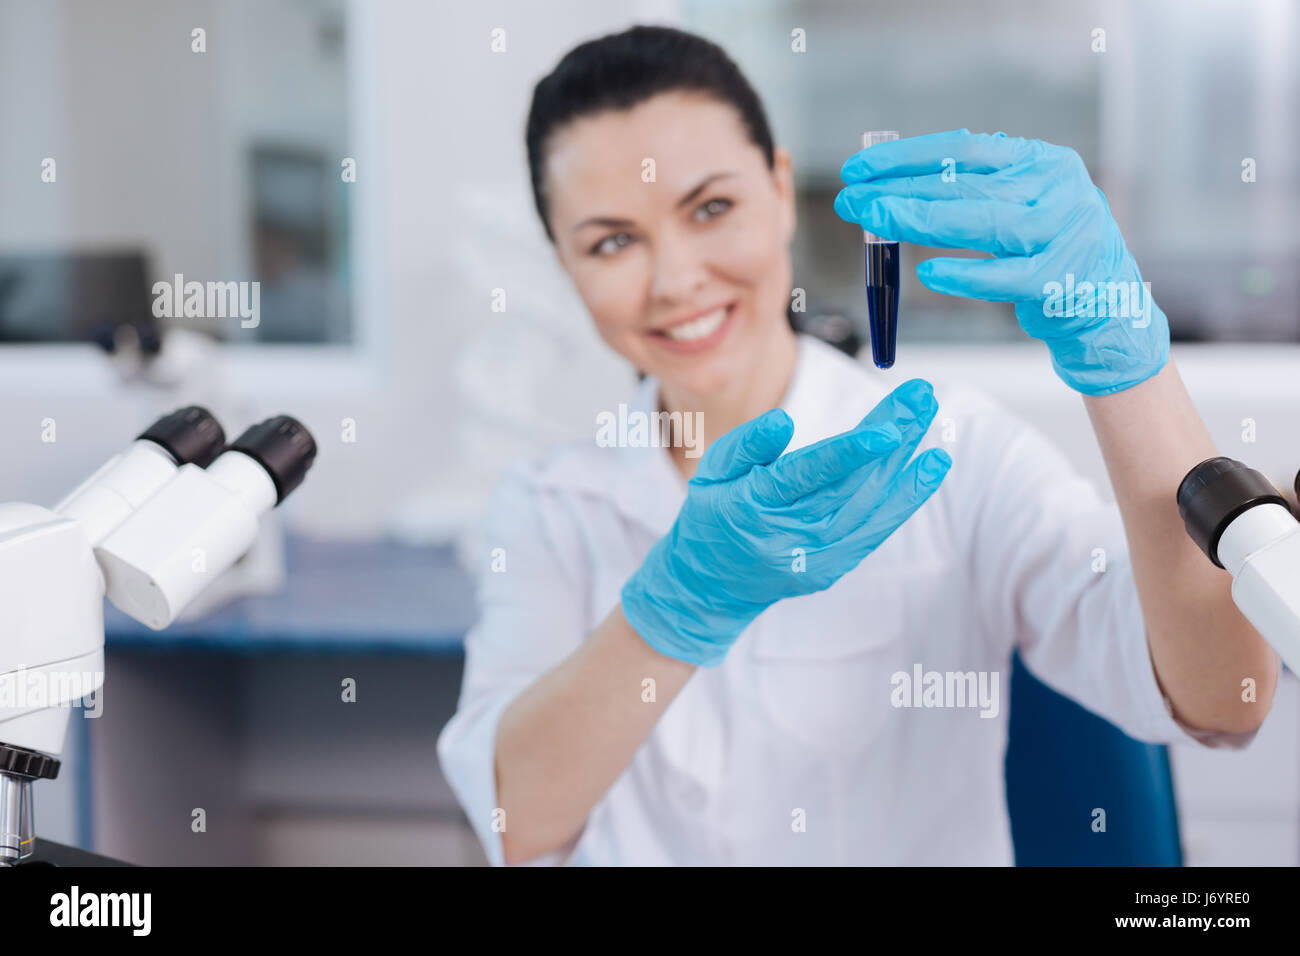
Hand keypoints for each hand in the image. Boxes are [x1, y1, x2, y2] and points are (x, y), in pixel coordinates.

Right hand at [621, 379, 950, 666]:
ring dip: (907, 468)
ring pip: (870, 508)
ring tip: (935, 430)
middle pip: (851, 483)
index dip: (851, 452)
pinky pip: (874, 530)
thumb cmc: (713, 515)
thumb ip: (747, 444)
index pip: (809, 475)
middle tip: (922, 398)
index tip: (889, 430)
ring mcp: (814, 557)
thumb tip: (784, 422)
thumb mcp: (712, 472)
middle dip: (893, 439)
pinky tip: (927, 470)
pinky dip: (904, 500)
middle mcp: (789, 535)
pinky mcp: (832, 568)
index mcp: (755, 506)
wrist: (710, 585)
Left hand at [834, 129, 1169, 395]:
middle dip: (899, 190)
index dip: (906, 157)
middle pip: (964, 185)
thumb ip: (971, 191)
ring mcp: (1061, 234)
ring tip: (874, 222)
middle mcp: (1056, 189)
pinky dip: (961, 275)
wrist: (1106, 304)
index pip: (963, 149)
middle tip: (852, 199)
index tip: (860, 167)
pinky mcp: (1057, 281)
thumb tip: (891, 187)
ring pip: (981, 223)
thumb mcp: (1020, 204)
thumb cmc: (1047, 250)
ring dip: (920, 221)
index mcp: (1042, 161)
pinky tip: (925, 273)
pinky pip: (1000, 277)